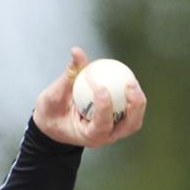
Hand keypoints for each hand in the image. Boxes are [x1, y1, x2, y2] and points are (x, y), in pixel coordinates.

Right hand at [32, 46, 146, 147]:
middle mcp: (106, 137)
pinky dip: (130, 97)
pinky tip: (127, 79)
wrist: (54, 124)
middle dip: (135, 106)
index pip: (102, 125)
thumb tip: (77, 52)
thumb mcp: (53, 95)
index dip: (105, 109)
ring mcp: (114, 131)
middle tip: (130, 84)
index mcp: (89, 136)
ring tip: (131, 81)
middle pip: (129, 126)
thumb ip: (69, 75)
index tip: (101, 88)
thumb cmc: (51, 112)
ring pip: (134, 120)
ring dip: (137, 101)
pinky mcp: (118, 123)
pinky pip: (130, 111)